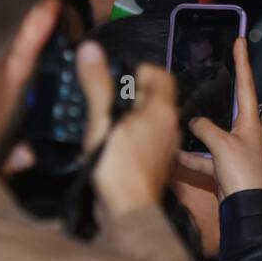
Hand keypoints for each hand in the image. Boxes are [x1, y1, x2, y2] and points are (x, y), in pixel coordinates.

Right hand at [77, 41, 178, 216]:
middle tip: (105, 95)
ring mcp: (165, 145)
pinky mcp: (155, 162)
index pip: (161, 75)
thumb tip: (91, 50)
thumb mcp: (103, 119)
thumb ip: (98, 84)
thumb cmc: (118, 165)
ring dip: (128, 114)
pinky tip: (110, 142)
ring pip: (149, 118)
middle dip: (129, 91)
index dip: (139, 69)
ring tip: (105, 118)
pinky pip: (145, 138)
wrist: (129, 210)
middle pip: (153, 96)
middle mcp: (170, 125)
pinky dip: (129, 134)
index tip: (117, 75)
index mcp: (162, 110)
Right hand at [176, 37, 261, 200]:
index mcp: (250, 123)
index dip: (243, 62)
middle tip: (210, 71)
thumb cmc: (242, 173)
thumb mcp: (222, 144)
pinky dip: (188, 157)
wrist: (246, 209)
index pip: (247, 85)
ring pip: (211, 134)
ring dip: (195, 131)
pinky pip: (203, 157)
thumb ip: (206, 128)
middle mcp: (244, 134)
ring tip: (178, 115)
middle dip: (219, 92)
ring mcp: (233, 151)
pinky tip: (169, 154)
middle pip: (230, 107)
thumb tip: (194, 121)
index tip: (241, 41)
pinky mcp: (223, 168)